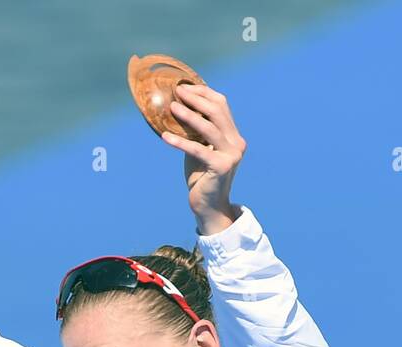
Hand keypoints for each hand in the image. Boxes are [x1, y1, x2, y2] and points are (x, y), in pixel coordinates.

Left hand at [158, 84, 246, 234]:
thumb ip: (195, 131)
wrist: (209, 206)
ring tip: (171, 106)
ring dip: (189, 115)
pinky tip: (164, 137)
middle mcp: (236, 142)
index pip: (221, 105)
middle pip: (217, 111)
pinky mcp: (221, 167)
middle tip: (177, 91)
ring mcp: (231, 155)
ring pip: (209, 128)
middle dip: (196, 98)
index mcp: (233, 136)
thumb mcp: (199, 148)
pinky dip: (180, 142)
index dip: (203, 93)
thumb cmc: (201, 177)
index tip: (184, 86)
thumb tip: (175, 108)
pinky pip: (198, 149)